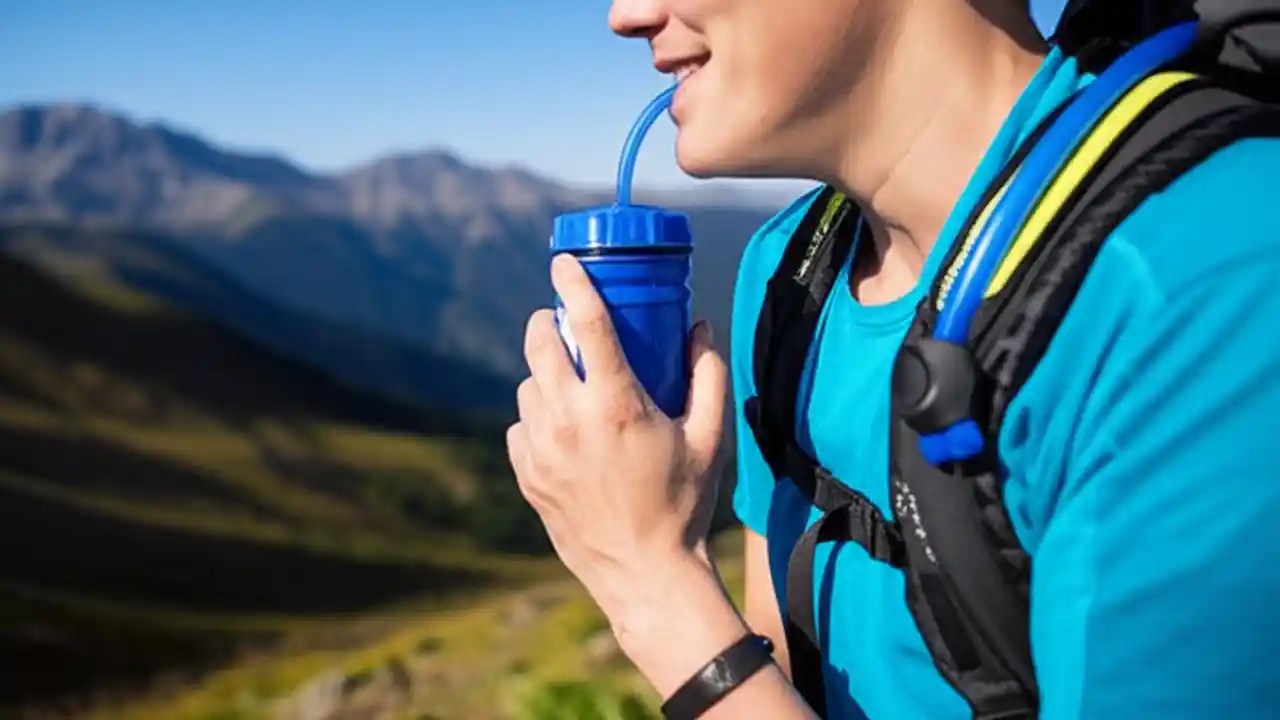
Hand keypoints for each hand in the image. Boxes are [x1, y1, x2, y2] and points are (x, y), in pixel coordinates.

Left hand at [506, 254, 728, 626]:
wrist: (644, 572)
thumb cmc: (683, 503)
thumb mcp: (710, 438)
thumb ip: (708, 375)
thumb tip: (698, 325)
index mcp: (616, 403)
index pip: (587, 322)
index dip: (573, 282)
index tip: (564, 261)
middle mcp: (570, 419)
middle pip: (540, 343)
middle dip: (549, 322)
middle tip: (566, 324)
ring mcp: (541, 448)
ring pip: (528, 385)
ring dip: (546, 374)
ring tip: (574, 387)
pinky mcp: (527, 474)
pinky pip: (520, 426)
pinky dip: (538, 418)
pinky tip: (565, 432)